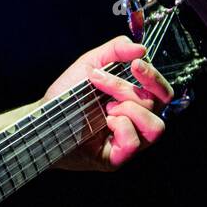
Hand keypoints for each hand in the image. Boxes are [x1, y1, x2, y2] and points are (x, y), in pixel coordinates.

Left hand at [43, 35, 173, 170]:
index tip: (136, 64)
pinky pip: (134, 143)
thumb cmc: (67, 95)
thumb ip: (115, 51)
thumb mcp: (89, 65)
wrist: (43, 116)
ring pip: (155, 127)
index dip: (155, 78)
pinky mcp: (116, 158)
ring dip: (130, 110)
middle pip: (157, 105)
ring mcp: (128, 141)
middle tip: (104, 85)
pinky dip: (121, 127)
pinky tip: (105, 122)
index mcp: (135, 101)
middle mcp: (136, 122)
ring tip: (107, 108)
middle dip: (128, 89)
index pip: (163, 93)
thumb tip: (140, 48)